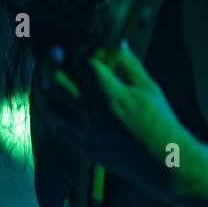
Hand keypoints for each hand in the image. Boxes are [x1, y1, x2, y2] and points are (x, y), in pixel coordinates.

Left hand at [35, 42, 194, 192]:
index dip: (84, 50)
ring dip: (43, 88)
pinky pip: (57, 128)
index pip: (85, 65)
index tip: (88, 46)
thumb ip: (129, 65)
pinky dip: (50, 111)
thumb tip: (115, 43)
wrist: (164, 164)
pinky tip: (52, 101)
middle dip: (51, 63)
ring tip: (45, 75)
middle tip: (54, 53)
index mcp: (113, 97)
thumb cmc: (161, 123)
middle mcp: (94, 115)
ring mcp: (86, 134)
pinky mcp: (84, 148)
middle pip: (56, 84)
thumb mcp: (150, 89)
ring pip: (49, 107)